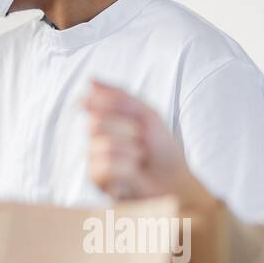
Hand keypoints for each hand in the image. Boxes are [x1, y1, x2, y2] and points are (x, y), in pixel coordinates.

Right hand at [83, 80, 211, 206]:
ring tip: (140, 158)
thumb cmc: (161, 149)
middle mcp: (94, 138)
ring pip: (101, 145)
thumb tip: (90, 80)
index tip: (135, 119)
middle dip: (127, 129)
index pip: (93, 102)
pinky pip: (103, 166)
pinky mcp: (96, 182)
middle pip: (96, 122)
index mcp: (104, 120)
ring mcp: (93, 160)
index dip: (115, 107)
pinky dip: (125, 167)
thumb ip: (118, 96)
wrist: (174, 181)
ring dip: (130, 150)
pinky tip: (134, 173)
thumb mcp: (145, 114)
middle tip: (141, 141)